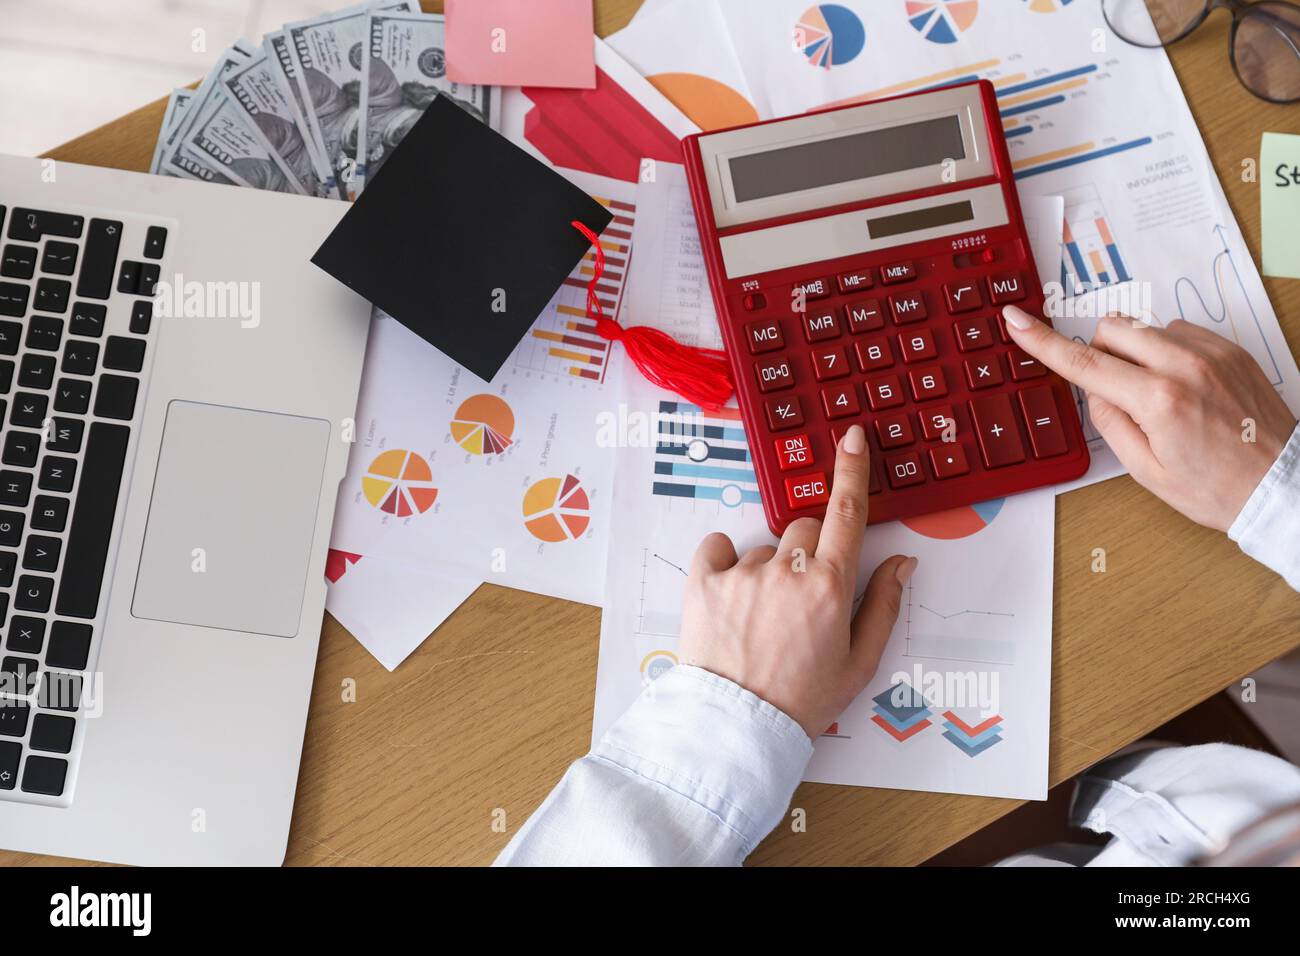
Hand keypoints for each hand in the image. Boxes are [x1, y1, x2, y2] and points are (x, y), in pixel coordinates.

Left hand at [677, 424, 916, 739]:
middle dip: (808, 553)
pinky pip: (717, 547)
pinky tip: (730, 598)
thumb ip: (884, 604)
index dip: (851, 469)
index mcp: (831, 587)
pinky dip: (723, 563)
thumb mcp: (860, 661)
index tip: (851, 437)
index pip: (848, 512)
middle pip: (805, 529)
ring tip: (761, 620)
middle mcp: (788, 571)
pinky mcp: (702, 581)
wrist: (738, 727)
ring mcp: (743, 573)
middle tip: (800, 601)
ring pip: (763, 546)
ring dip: (766, 569)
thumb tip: (903, 560)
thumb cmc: (803, 699)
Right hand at [1003, 305, 1296, 530]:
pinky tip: (1184, 386)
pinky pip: (1179, 331)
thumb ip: (1109, 422)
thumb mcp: (1146, 470)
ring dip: (1136, 353)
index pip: (1083, 363)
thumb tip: (1094, 387)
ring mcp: (1212, 352)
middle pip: (1113, 328)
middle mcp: (1184, 366)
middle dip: (1101, 351)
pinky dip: (1168, 352)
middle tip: (1116, 389)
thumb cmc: (1216, 488)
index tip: (1015, 319)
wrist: (1280, 485)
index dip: (1042, 341)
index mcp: (1157, 401)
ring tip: (1158, 394)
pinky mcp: (1231, 349)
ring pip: (1145, 328)